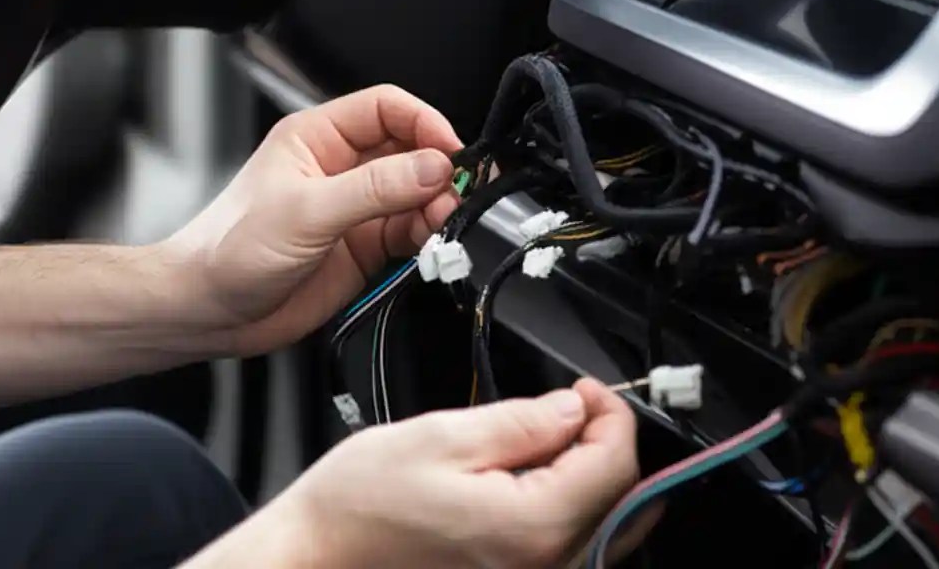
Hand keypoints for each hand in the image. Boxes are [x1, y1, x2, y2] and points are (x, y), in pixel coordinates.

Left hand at [167, 85, 461, 355]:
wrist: (207, 310)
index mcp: (316, 138)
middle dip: (437, 168)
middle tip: (454, 192)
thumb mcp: (306, 211)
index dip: (423, 123)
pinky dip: (427, 236)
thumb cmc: (226, 250)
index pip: (386, 108)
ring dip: (436, 205)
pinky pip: (408, 232)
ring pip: (414, 193)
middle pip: (409, 150)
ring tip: (443, 221)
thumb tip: (431, 167)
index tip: (449, 151)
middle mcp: (338, 168)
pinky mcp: (362, 247)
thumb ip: (374, 188)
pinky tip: (430, 243)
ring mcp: (353, 209)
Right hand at [184, 380, 649, 568]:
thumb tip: (572, 408)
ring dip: (591, 475)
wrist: (316, 554)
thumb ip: (520, 422)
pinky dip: (570, 506)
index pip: (614, 464)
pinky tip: (532, 478)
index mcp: (531, 526)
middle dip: (606, 443)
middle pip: (622, 501)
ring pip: (604, 527)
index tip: (587, 387)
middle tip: (573, 406)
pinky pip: (571, 546)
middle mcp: (544, 566)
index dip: (610, 413)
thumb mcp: (441, 436)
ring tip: (547, 437)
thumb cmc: (360, 504)